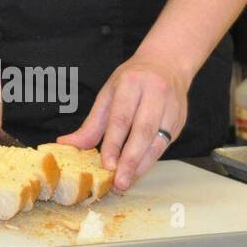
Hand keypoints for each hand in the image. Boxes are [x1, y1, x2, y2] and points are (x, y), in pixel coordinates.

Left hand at [58, 55, 189, 190]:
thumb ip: (91, 123)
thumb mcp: (108, 94)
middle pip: (143, 131)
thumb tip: (66, 143)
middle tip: (119, 182)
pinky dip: (151, 160)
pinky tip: (139, 171)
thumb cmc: (132, 80)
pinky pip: (165, 144)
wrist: (167, 64)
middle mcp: (155, 93)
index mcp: (132, 83)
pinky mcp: (180, 120)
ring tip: (128, 181)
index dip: (114, 143)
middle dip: (130, 159)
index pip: (122, 117)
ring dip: (142, 165)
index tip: (107, 164)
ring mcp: (172, 107)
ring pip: (158, 141)